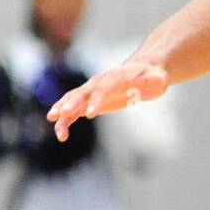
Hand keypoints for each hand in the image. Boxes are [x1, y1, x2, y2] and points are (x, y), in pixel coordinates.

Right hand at [46, 62, 168, 141]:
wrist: (142, 72)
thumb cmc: (152, 77)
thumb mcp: (158, 78)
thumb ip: (154, 79)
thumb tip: (156, 80)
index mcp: (115, 77)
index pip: (103, 88)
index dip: (97, 100)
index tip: (91, 113)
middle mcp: (99, 83)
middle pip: (82, 92)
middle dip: (71, 103)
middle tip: (60, 114)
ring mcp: (92, 92)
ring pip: (72, 100)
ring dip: (62, 109)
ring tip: (51, 120)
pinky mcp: (89, 102)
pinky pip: (74, 112)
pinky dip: (66, 122)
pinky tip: (62, 136)